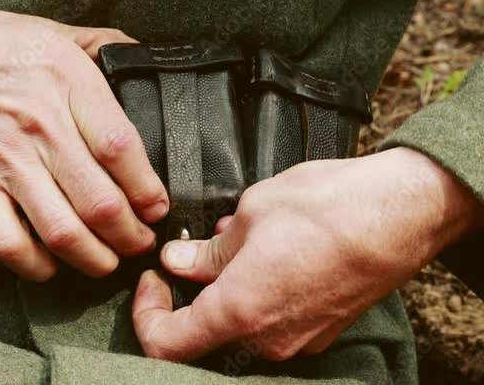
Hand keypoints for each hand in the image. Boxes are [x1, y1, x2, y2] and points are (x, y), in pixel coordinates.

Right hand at [0, 0, 168, 280]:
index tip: (157, 204)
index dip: (149, 188)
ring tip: (107, 261)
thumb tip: (137, 57)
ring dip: (96, 259)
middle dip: (132, 236)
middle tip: (140, 242)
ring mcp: (3, 162)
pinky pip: (11, 243)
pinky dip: (37, 266)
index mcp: (63, 81)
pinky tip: (51, 264)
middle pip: (102, 203)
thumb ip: (96, 44)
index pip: (124, 149)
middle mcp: (38, 126)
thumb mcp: (42, 27)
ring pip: (64, 232)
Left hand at [132, 147, 482, 360]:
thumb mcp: (251, 211)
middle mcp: (267, 338)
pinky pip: (270, 322)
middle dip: (188, 296)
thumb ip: (207, 249)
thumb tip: (177, 262)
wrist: (406, 212)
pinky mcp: (319, 332)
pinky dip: (255, 295)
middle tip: (189, 254)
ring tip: (233, 241)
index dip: (147, 315)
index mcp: (239, 310)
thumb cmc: (332, 206)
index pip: (165, 345)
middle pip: (202, 336)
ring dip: (223, 291)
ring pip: (237, 327)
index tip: (153, 281)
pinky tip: (265, 254)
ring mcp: (297, 341)